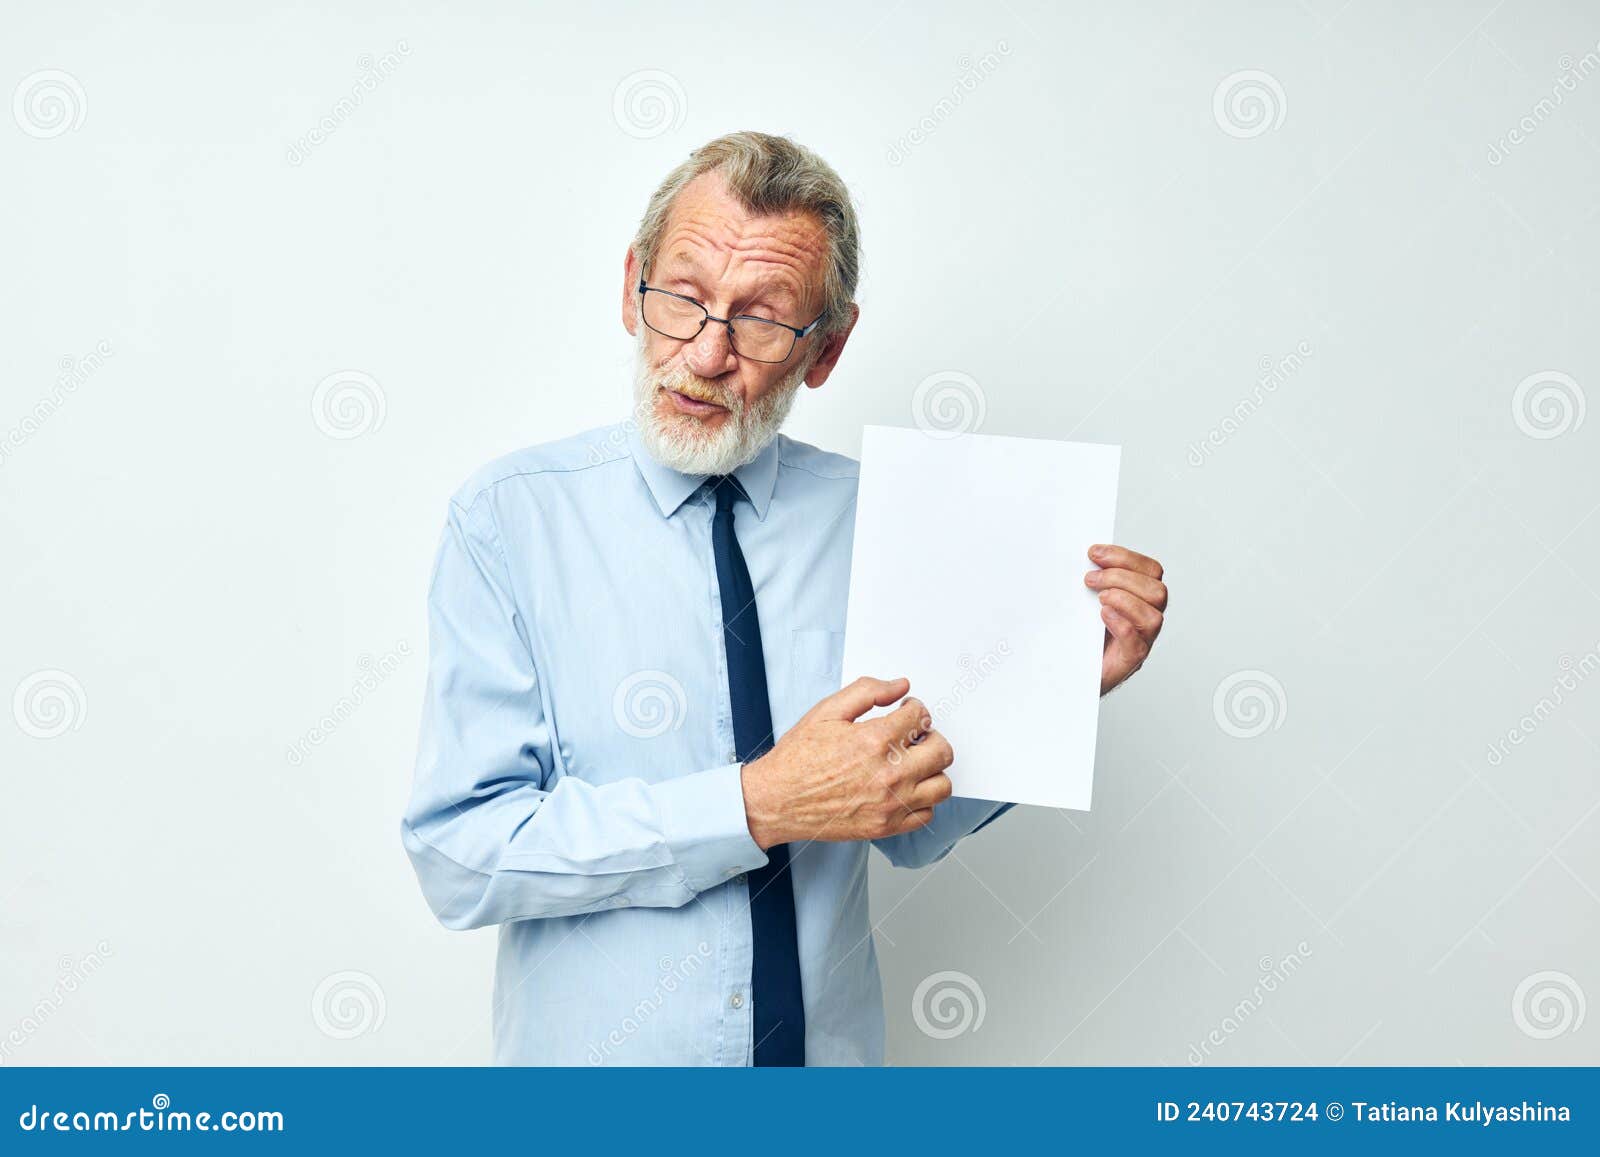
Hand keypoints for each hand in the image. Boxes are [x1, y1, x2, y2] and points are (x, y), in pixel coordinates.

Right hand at [740, 677, 953, 849]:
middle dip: (930, 736)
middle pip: (941, 751)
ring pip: (941, 785)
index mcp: (875, 741)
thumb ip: (867, 692)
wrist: (776, 800)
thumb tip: (900, 686)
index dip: (914, 708)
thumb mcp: (827, 712)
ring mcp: (890, 804)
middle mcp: (889, 774)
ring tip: (913, 763)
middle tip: (913, 737)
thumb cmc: (797, 758)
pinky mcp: (886, 827)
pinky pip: (926, 814)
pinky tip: (905, 788)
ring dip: (932, 770)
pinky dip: (922, 800)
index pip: (920, 717)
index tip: (905, 712)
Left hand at [1085, 543, 1166, 695]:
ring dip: (1124, 600)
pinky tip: (1103, 616)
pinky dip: (1121, 624)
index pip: (1149, 570)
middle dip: (1122, 577)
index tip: (1094, 553)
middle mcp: (1146, 619)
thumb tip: (1083, 558)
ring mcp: (1141, 641)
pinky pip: (1137, 643)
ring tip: (1099, 599)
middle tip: (1090, 579)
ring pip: (1154, 616)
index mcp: (1140, 598)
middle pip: (1157, 590)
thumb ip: (1093, 580)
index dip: (1124, 557)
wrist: (1073, 672)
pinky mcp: (1129, 661)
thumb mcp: (1086, 600)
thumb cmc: (1081, 635)